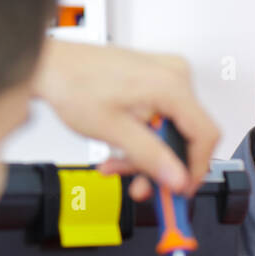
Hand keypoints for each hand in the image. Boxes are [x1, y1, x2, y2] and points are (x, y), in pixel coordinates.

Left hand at [32, 39, 219, 198]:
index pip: (205, 135)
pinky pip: (161, 118)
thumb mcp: (113, 130)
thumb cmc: (72, 84)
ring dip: (147, 155)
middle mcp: (175, 76)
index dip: (195, 169)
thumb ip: (150, 157)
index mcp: (172, 85)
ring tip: (118, 166)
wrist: (49, 65)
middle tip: (142, 186)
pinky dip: (143, 138)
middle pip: (186, 136)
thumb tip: (177, 179)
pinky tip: (119, 151)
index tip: (180, 190)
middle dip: (162, 165)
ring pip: (171, 131)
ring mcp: (165, 77)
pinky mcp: (154, 81)